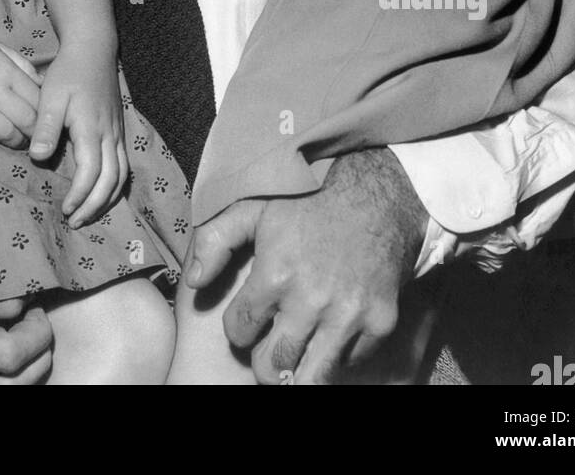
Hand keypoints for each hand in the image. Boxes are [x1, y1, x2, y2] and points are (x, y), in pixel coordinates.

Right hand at [0, 19, 41, 148]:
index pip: (38, 100)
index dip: (45, 113)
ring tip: (14, 139)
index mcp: (4, 70)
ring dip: (14, 140)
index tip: (44, 118)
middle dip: (35, 132)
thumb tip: (41, 82)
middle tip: (34, 136)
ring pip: (7, 134)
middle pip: (27, 121)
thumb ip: (19, 63)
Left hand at [29, 40, 128, 226]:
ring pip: (122, 175)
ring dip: (107, 198)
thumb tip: (39, 159)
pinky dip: (114, 184)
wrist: (93, 49)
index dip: (79, 195)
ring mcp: (117, 132)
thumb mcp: (51, 96)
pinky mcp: (118, 129)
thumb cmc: (68, 72)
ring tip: (89, 213)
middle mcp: (110, 134)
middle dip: (95, 206)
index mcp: (92, 128)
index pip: (91, 173)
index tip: (64, 208)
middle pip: (111, 180)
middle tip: (76, 221)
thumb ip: (46, 128)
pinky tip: (101, 192)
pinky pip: (122, 164)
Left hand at [184, 149, 426, 384]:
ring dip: (298, 369)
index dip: (238, 327)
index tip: (248, 318)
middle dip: (264, 361)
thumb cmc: (308, 200)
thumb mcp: (253, 207)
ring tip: (296, 353)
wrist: (376, 195)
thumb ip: (215, 240)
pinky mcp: (381, 323)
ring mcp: (350, 315)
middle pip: (272, 369)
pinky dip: (338, 355)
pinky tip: (331, 331)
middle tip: (269, 346)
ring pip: (312, 379)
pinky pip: (350, 363)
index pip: (239, 331)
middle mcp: (313, 301)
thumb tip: (194, 281)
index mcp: (276, 274)